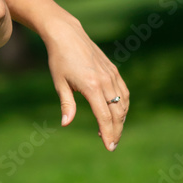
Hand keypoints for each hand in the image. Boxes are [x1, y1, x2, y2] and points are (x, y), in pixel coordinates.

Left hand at [42, 17, 129, 150]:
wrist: (67, 34)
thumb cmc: (59, 60)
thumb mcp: (60, 83)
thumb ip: (67, 105)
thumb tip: (66, 124)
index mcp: (92, 86)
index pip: (105, 117)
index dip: (108, 134)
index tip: (109, 147)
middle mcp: (105, 81)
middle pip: (117, 113)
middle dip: (116, 131)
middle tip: (112, 145)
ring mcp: (112, 75)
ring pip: (123, 103)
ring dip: (121, 119)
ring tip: (112, 131)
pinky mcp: (113, 70)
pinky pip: (124, 91)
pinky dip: (123, 105)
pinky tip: (117, 113)